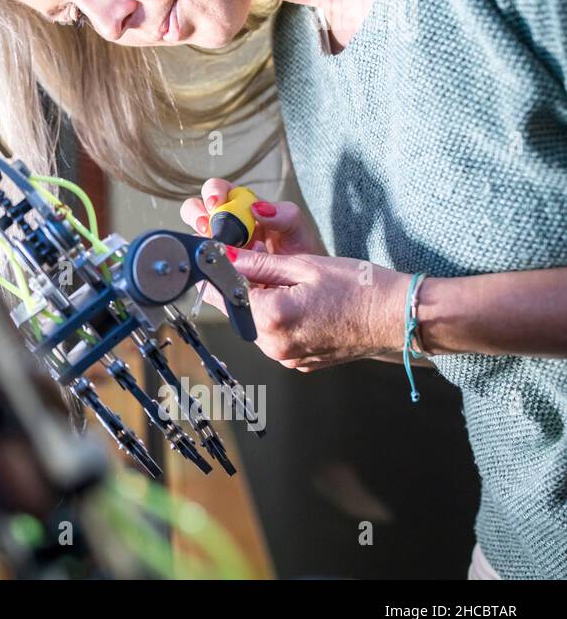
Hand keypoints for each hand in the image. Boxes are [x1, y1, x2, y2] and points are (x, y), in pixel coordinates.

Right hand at [179, 179, 326, 256]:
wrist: (301, 289)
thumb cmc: (299, 256)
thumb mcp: (298, 231)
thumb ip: (285, 215)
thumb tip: (259, 207)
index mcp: (243, 208)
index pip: (219, 190)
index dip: (213, 192)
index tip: (216, 203)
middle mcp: (226, 225)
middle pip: (196, 209)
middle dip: (197, 214)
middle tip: (207, 225)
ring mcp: (219, 248)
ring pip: (194, 236)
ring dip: (198, 239)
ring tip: (212, 246)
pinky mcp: (216, 269)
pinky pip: (201, 264)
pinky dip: (204, 263)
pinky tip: (218, 266)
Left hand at [219, 249, 409, 371]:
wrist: (399, 316)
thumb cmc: (360, 287)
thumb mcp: (304, 265)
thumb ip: (258, 263)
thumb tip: (225, 255)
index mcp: (272, 317)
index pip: (224, 294)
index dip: (219, 275)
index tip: (219, 261)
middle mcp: (275, 345)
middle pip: (240, 311)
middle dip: (244, 289)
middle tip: (266, 268)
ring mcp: (288, 357)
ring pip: (258, 325)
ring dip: (263, 304)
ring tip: (294, 286)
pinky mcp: (301, 362)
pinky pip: (277, 337)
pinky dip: (281, 319)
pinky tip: (304, 304)